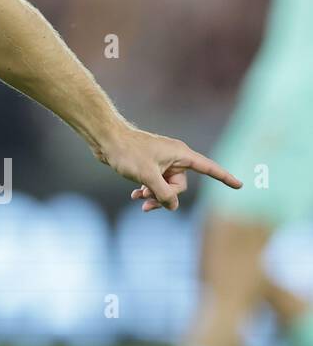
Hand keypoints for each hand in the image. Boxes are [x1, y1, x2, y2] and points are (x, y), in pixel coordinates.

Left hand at [95, 125, 241, 211]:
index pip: (208, 168)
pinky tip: (135, 196)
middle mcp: (174, 157)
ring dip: (154, 195)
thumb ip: (163, 193)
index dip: (224, 177)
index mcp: (180, 154)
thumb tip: (173, 206)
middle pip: (180, 185)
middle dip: (165, 196)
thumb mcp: (147, 176)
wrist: (105, 139)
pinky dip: (148, 190)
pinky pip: (155, 183)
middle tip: (147, 201)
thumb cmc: (127, 152)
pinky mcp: (149, 165)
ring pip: (166, 187)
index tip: (240, 185)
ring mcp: (161, 161)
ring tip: (138, 199)